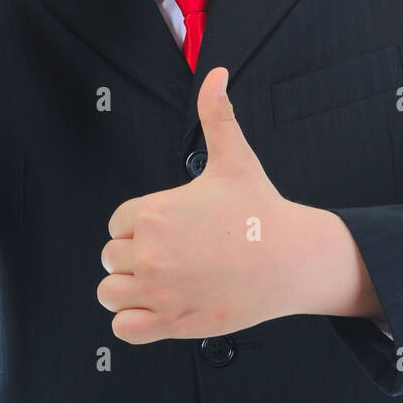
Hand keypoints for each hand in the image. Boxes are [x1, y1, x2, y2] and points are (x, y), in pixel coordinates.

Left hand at [98, 67, 296, 343]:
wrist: (292, 260)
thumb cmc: (262, 212)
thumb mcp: (234, 158)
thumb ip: (216, 114)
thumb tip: (217, 74)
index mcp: (153, 213)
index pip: (118, 223)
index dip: (140, 226)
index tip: (171, 229)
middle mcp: (148, 253)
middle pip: (112, 257)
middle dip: (135, 257)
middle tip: (174, 255)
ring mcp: (158, 290)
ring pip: (110, 293)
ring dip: (129, 290)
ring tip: (161, 282)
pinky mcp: (170, 322)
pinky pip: (124, 328)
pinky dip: (134, 322)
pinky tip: (158, 307)